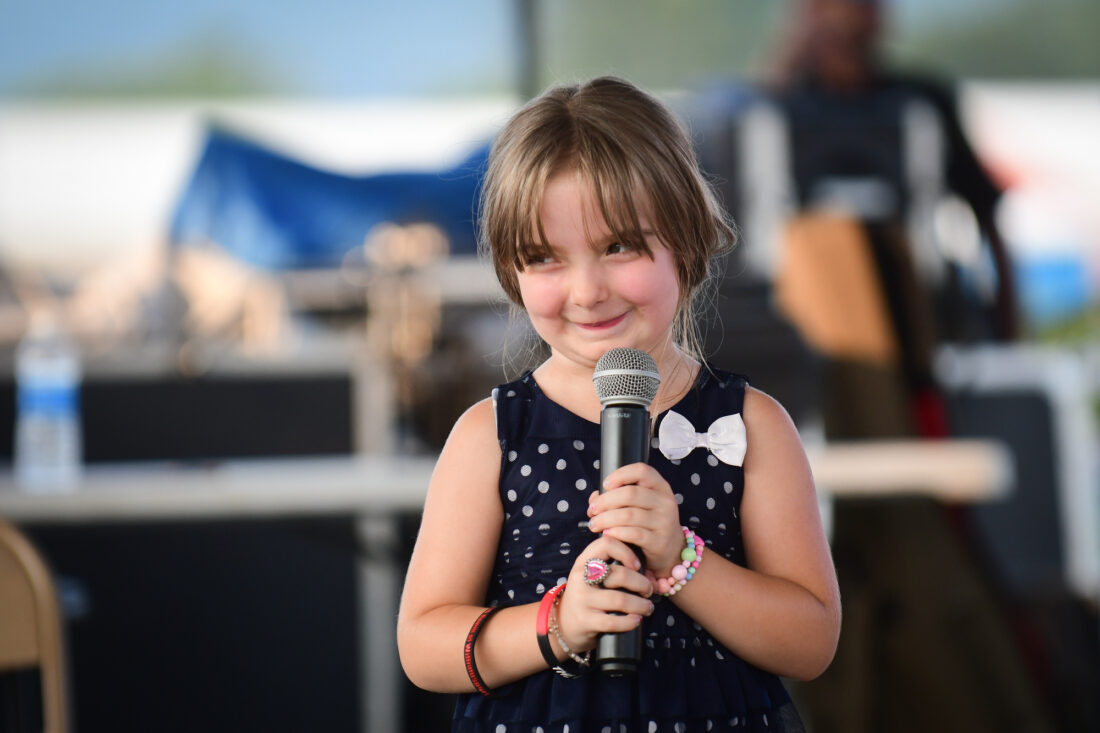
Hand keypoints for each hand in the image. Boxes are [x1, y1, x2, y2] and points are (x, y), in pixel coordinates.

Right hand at [554, 535, 654, 653]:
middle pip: (619, 574)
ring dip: (641, 605)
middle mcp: (580, 577)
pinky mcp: (585, 620)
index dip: (626, 552)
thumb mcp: (595, 577)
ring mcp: (581, 599)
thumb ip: (618, 570)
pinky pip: (613, 622)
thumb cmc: (590, 595)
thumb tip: (655, 579)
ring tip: (647, 607)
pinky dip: (630, 622)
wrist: (565, 622)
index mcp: (584, 561)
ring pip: (620, 600)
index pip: (606, 544)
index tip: (637, 565)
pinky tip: (637, 620)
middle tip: (649, 591)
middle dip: (642, 584)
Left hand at [586, 462, 682, 576]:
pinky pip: (633, 534)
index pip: (642, 471)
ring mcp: (665, 522)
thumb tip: (595, 498)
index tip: (605, 485)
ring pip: (628, 515)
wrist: (671, 549)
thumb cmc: (649, 522)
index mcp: (660, 487)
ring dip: (605, 519)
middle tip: (592, 509)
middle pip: (630, 494)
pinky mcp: (660, 541)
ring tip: (594, 524)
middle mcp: (665, 502)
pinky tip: (607, 533)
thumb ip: (620, 497)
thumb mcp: (641, 504)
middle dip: (605, 501)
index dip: (620, 474)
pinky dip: (616, 533)